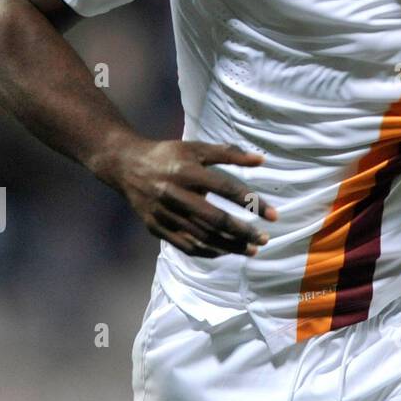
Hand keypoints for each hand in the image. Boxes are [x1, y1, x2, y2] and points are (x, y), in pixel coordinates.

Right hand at [96, 138, 278, 258]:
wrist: (126, 166)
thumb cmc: (169, 155)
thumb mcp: (197, 148)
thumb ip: (230, 154)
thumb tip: (262, 159)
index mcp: (187, 171)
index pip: (227, 189)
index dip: (252, 203)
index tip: (274, 216)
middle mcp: (174, 194)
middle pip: (214, 219)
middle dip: (242, 232)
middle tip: (264, 239)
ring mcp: (163, 213)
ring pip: (201, 236)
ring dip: (229, 246)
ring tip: (251, 250)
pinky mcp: (155, 227)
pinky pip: (185, 245)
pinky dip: (208, 251)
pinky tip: (226, 252)